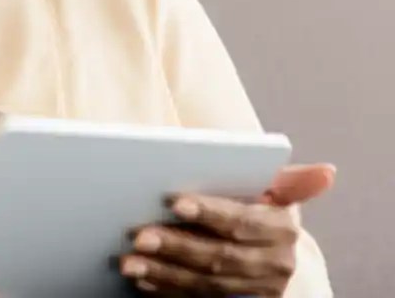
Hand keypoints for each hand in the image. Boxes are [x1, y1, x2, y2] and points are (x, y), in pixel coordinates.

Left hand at [120, 163, 336, 295]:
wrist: (273, 256)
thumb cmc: (262, 210)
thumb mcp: (275, 192)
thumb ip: (289, 180)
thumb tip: (328, 172)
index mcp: (282, 229)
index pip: (242, 221)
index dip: (209, 212)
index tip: (173, 202)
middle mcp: (276, 264)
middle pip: (219, 257)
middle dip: (176, 246)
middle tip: (137, 236)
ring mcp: (257, 290)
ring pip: (206, 284)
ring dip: (164, 274)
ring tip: (129, 262)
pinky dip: (168, 292)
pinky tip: (142, 282)